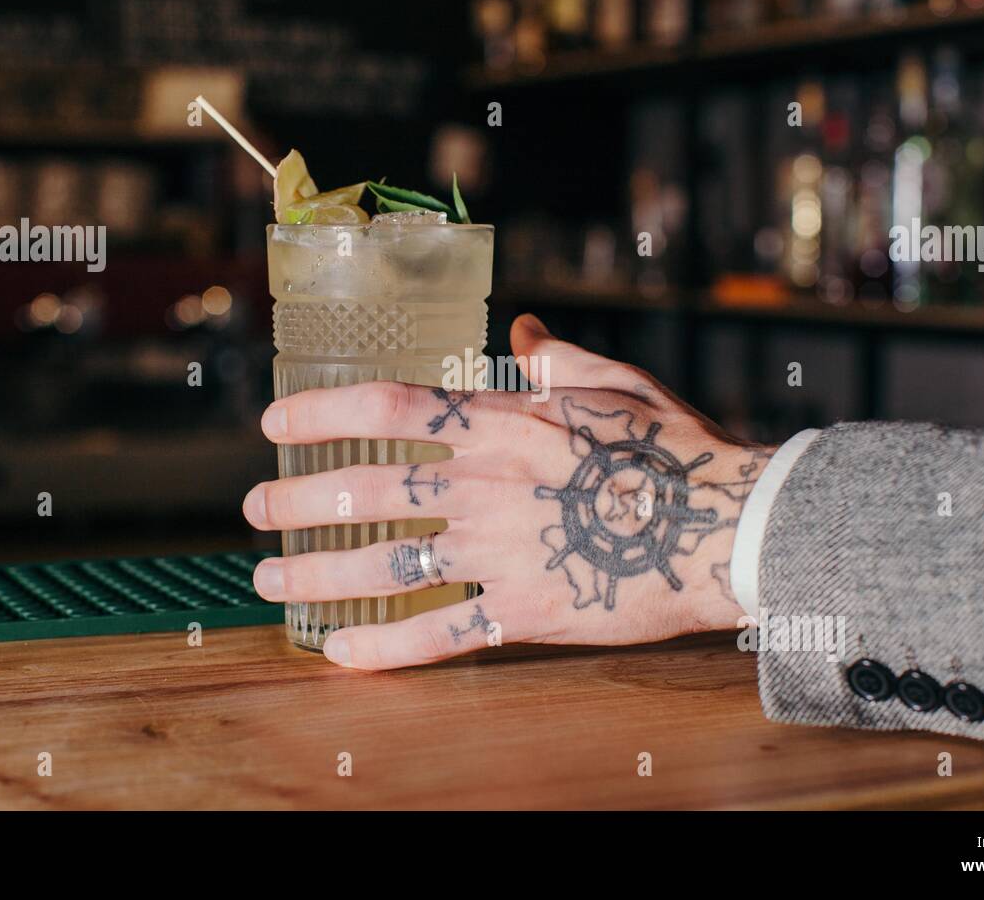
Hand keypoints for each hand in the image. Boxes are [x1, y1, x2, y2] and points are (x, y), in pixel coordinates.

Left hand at [243, 314, 774, 669]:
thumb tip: (522, 331)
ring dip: (318, 574)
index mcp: (505, 424)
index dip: (321, 416)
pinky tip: (340, 652)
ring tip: (271, 580)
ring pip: (386, 566)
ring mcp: (500, 552)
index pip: (390, 409)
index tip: (275, 425)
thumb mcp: (618, 385)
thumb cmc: (676, 452)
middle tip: (255, 511)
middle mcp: (486, 487)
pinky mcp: (523, 611)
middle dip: (299, 501)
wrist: (727, 529)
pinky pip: (439, 633)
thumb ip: (559, 358)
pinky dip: (384, 647)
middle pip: (368, 492)